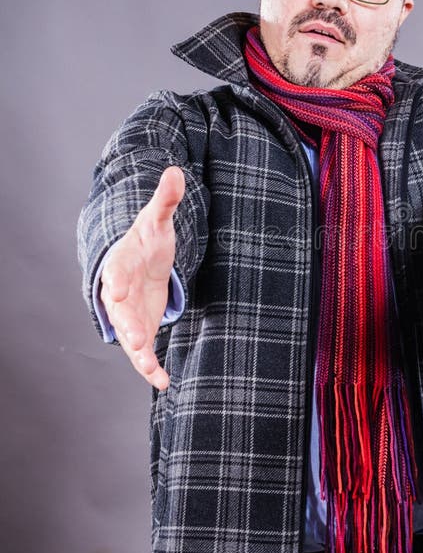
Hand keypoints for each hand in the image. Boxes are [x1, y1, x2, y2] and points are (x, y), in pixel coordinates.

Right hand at [99, 166, 185, 388]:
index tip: (116, 290)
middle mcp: (119, 295)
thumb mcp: (156, 220)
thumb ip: (165, 200)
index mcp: (120, 265)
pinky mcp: (142, 330)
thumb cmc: (146, 242)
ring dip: (139, 353)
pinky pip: (143, 353)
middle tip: (137, 337)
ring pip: (130, 337)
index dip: (115, 282)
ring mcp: (129, 316)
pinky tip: (165, 382)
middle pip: (120, 312)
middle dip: (128, 325)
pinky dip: (151, 368)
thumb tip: (177, 170)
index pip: (115, 273)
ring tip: (151, 368)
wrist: (138, 264)